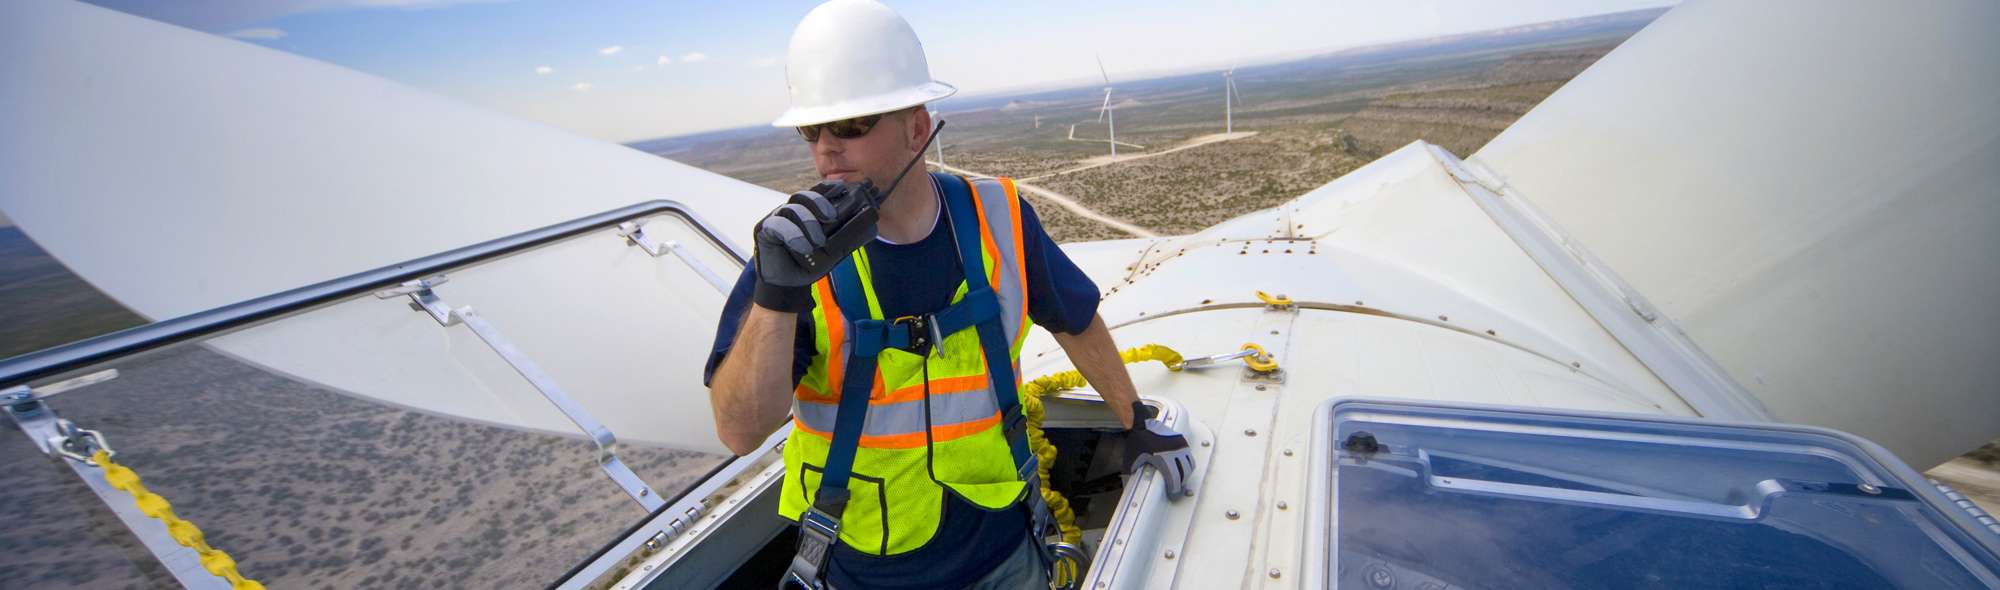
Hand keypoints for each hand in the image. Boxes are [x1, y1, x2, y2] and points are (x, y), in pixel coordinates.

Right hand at [750, 182, 879, 310]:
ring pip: (791, 208)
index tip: (845, 190)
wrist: (788, 285)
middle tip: (832, 216)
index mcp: (806, 212)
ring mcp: (777, 219)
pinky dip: (793, 234)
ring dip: (808, 222)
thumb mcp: (833, 250)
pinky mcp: (765, 230)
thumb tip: (872, 227)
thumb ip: (848, 237)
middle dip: (819, 203)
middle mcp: (791, 211)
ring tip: (819, 242)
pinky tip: (805, 247)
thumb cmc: (809, 263)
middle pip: (803, 196)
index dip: (829, 189)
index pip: (817, 192)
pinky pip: (778, 225)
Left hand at [1121, 402, 1193, 497]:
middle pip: (1184, 473)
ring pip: (1189, 464)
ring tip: (1180, 478)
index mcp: (1164, 458)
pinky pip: (1188, 455)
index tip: (1173, 493)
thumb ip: (1132, 473)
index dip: (1175, 489)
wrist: (1141, 423)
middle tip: (1177, 488)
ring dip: (1186, 473)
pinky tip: (1182, 466)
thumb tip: (1130, 484)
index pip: (1175, 478)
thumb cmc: (1138, 440)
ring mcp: (1179, 445)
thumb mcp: (1132, 459)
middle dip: (1181, 483)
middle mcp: (1174, 452)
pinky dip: (1187, 463)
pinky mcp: (1181, 440)